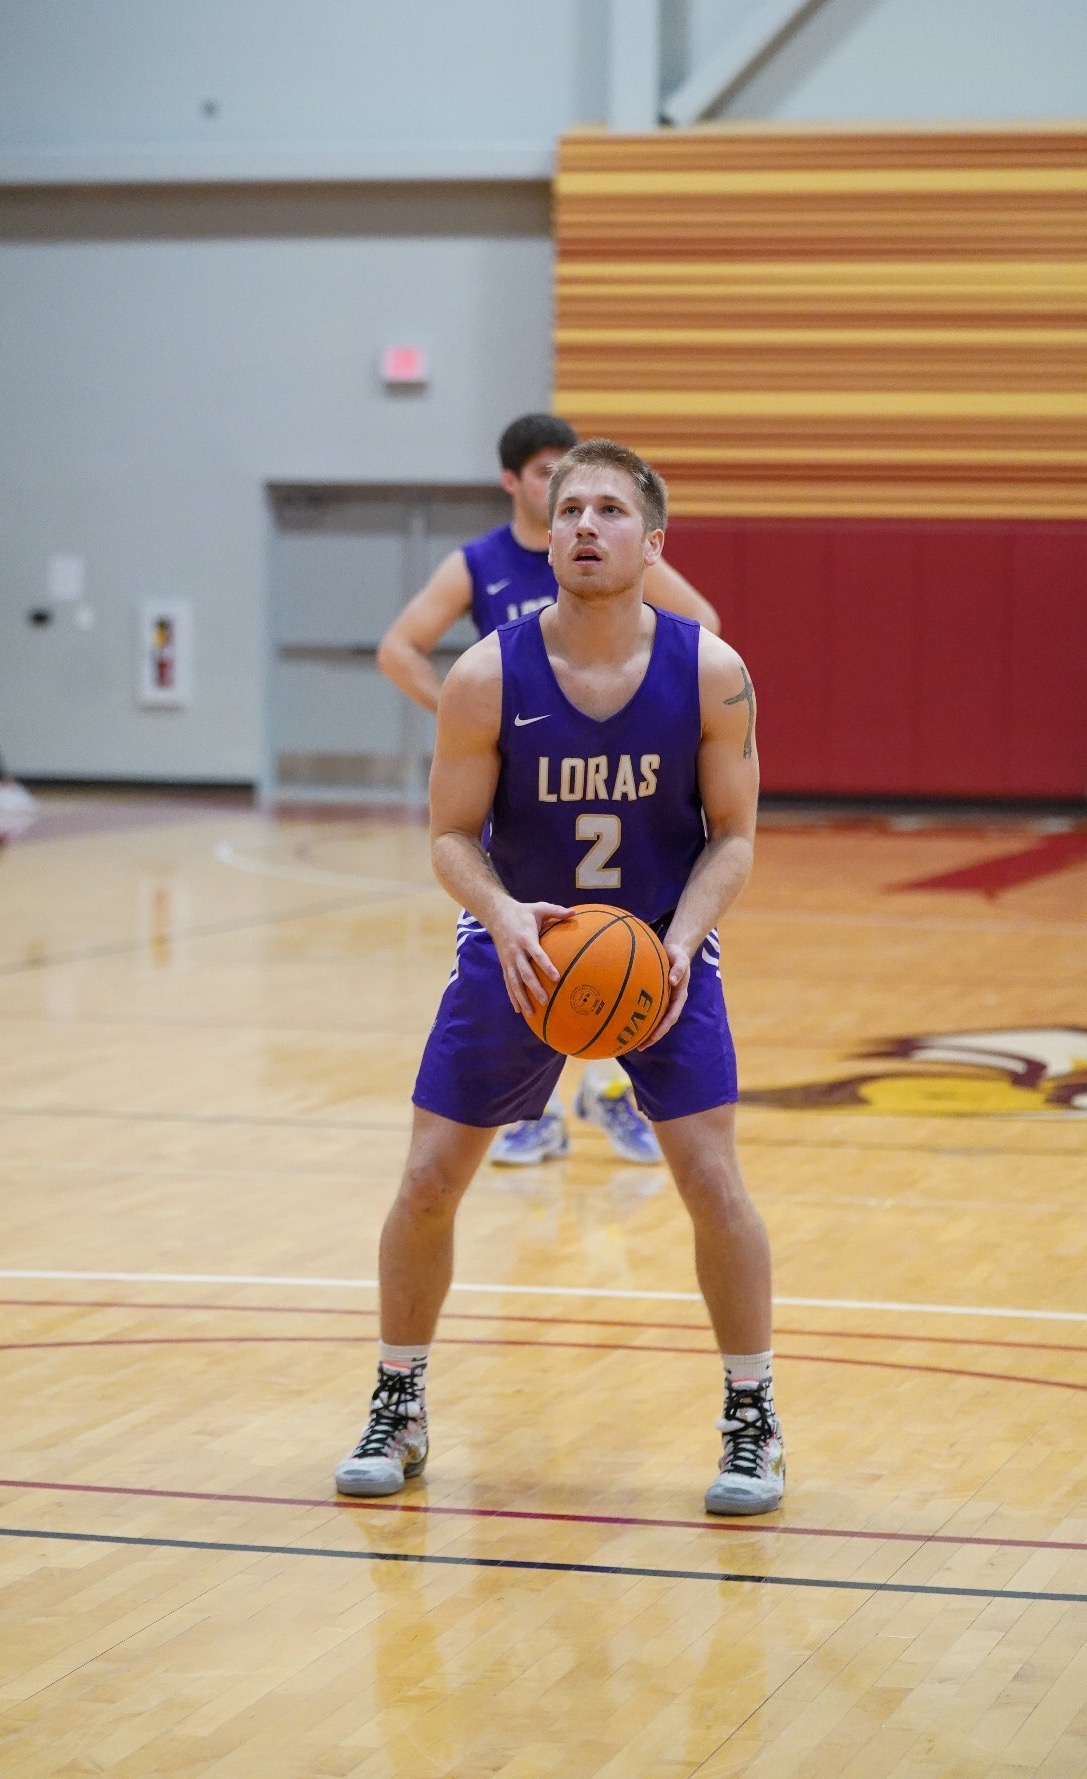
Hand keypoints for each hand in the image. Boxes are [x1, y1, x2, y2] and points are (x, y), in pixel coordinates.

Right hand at [490, 901, 574, 1019]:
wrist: (496, 914)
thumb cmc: (522, 912)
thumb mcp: (539, 907)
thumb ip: (557, 911)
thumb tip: (575, 912)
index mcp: (526, 938)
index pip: (537, 954)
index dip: (546, 966)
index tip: (556, 977)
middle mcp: (516, 952)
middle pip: (525, 973)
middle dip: (534, 988)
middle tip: (545, 1000)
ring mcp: (508, 960)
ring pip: (514, 982)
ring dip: (522, 998)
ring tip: (531, 1013)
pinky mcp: (504, 965)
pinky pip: (508, 983)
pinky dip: (512, 997)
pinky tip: (518, 1009)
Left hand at [637, 941, 689, 1048]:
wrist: (675, 950)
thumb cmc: (678, 954)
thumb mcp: (681, 958)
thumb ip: (679, 968)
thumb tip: (672, 980)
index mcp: (679, 996)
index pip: (672, 1016)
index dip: (663, 1028)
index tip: (653, 1037)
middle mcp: (672, 1001)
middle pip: (663, 1023)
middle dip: (653, 1036)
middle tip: (639, 1047)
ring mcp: (665, 1000)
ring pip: (656, 1020)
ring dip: (647, 1032)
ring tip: (633, 1042)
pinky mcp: (657, 996)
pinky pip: (650, 1010)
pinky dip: (642, 1018)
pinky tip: (629, 1022)